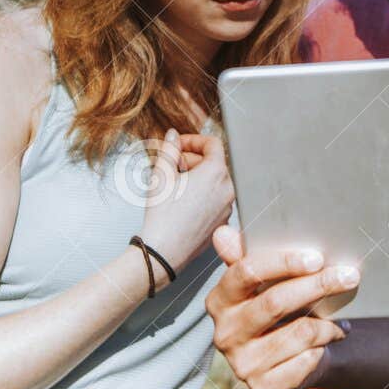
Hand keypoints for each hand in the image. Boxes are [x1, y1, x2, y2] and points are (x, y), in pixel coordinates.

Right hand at [138, 129, 233, 269]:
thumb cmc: (162, 216)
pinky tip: (182, 202)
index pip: (212, 144)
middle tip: (171, 164)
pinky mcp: (222, 222)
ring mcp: (227, 207)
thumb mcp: (161, 175)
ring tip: (175, 184)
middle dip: (192, 159)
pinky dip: (202, 195)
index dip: (193, 140)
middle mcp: (227, 189)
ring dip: (197, 177)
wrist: (164, 252)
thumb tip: (173, 137)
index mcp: (216, 173)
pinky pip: (215, 200)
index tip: (179, 145)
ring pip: (215, 182)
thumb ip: (169, 149)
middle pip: (214, 163)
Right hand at [206, 225, 356, 388]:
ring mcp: (242, 364)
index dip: (283, 263)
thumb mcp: (263, 281)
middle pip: (275, 302)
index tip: (317, 257)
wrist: (292, 357)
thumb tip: (223, 233)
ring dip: (328, 324)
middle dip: (317, 286)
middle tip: (349, 275)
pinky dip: (325, 348)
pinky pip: (306, 361)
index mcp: (219, 300)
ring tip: (341, 319)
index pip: (246, 272)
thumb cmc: (277, 308)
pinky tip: (331, 341)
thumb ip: (245, 256)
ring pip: (298, 333)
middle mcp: (224, 334)